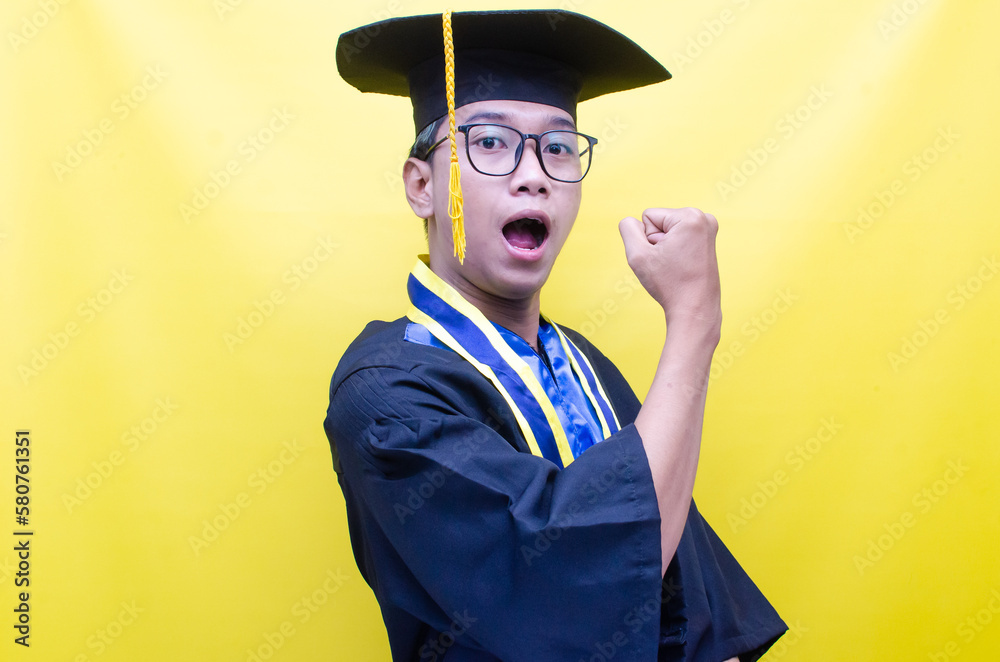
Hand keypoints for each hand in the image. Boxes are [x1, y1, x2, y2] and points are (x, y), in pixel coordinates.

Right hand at [618, 207, 721, 333]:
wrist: (694, 308)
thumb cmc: (669, 284)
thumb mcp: (638, 255)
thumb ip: (628, 229)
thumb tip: (631, 220)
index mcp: (690, 216)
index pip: (648, 216)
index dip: (648, 239)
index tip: (662, 258)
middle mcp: (703, 217)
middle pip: (660, 222)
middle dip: (658, 242)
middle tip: (670, 264)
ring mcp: (708, 229)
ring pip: (668, 230)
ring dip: (666, 248)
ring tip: (676, 266)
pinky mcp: (708, 240)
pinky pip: (679, 237)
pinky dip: (676, 251)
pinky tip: (683, 265)